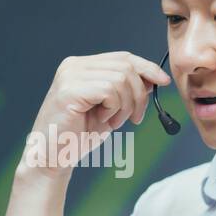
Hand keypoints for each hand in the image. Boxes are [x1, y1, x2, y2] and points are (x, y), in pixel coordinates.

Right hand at [22, 52, 170, 174]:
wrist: (52, 158)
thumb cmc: (78, 136)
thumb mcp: (109, 109)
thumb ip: (126, 91)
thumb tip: (152, 78)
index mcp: (81, 66)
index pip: (123, 57)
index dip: (147, 67)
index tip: (163, 82)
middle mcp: (73, 66)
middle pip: (126, 67)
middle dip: (139, 95)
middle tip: (136, 119)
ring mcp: (69, 76)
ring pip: (121, 79)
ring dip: (126, 106)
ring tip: (114, 122)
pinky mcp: (69, 91)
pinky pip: (109, 91)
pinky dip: (114, 109)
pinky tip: (104, 121)